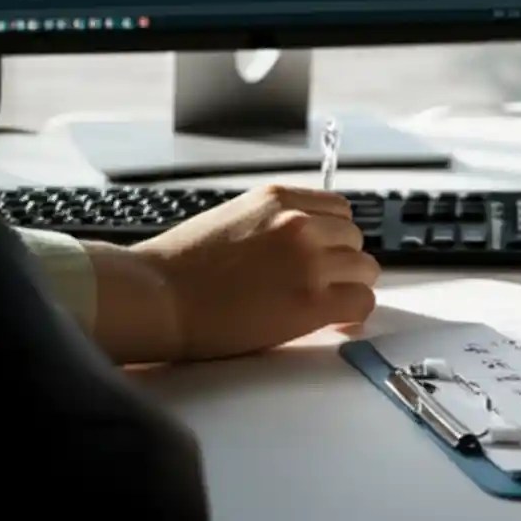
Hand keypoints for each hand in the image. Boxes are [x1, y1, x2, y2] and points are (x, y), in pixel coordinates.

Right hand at [92, 185, 379, 363]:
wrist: (155, 297)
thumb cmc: (180, 267)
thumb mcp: (234, 219)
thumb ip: (274, 223)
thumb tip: (307, 241)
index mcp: (279, 199)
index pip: (339, 210)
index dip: (334, 237)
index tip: (326, 255)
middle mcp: (299, 223)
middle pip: (354, 240)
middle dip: (340, 263)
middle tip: (320, 285)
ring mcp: (309, 260)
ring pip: (364, 270)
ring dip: (348, 287)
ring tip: (322, 304)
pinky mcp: (313, 300)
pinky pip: (361, 302)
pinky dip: (352, 315)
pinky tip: (333, 322)